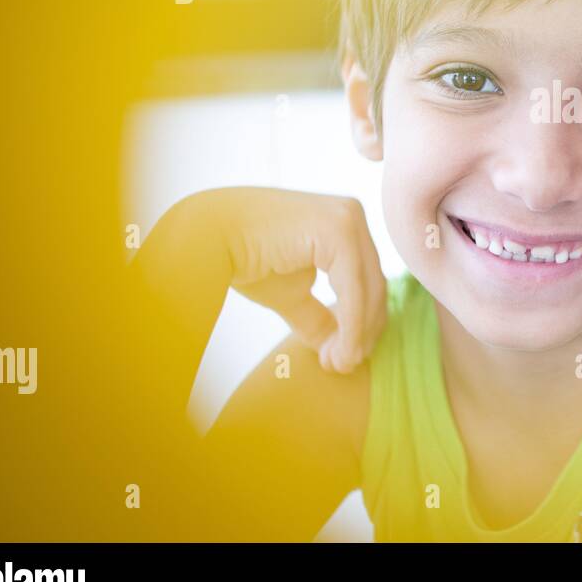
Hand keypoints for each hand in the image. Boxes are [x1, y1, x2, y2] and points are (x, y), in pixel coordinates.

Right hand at [186, 187, 386, 373]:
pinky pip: (354, 289)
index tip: (347, 358)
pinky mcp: (339, 231)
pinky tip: (340, 353)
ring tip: (340, 364)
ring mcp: (348, 219)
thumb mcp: (294, 294)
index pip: (368, 279)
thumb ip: (322, 318)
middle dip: (365, 331)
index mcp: (345, 223)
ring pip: (369, 289)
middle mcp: (353, 215)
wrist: (207, 238)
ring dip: (358, 334)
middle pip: (374, 284)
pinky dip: (351, 326)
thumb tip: (346, 352)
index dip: (364, 323)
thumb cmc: (245, 259)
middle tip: (345, 366)